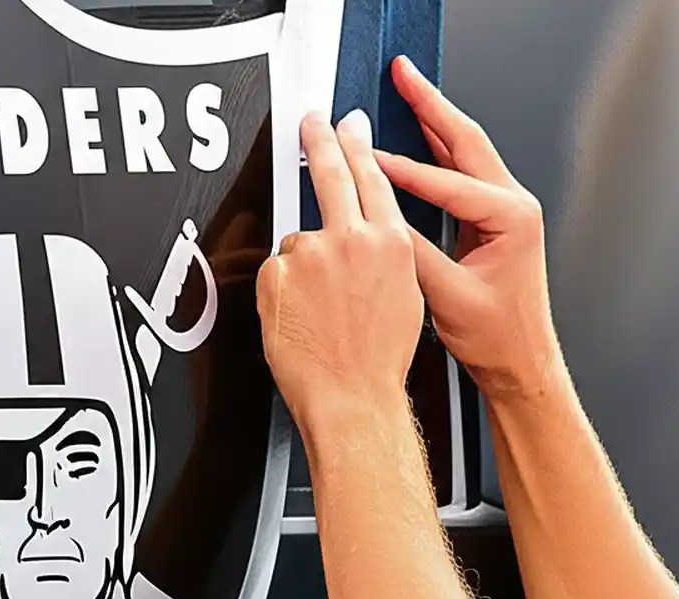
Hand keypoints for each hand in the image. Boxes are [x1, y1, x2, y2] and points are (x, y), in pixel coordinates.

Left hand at [257, 110, 422, 424]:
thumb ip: (381, 257)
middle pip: (332, 173)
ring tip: (316, 310)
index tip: (350, 125)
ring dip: (300, 269)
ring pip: (298, 242)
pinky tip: (297, 318)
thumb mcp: (403, 296)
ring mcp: (313, 253)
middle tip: (311, 120)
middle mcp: (354, 239)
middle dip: (320, 139)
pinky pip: (275, 272)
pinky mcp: (279, 271)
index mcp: (393, 244)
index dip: (358, 146)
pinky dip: (281, 292)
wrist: (353, 398)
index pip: (372, 178)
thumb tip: (359, 240)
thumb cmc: (376, 362)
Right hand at [375, 56, 561, 401]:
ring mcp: (505, 209)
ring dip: (434, 117)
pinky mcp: (491, 218)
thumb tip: (378, 223)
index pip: (444, 181)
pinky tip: (417, 136)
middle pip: (465, 139)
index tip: (363, 156)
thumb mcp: (445, 296)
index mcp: (510, 218)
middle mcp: (513, 205)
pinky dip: (435, 149)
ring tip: (408, 91)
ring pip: (464, 149)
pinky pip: (459, 171)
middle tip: (403, 75)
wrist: (520, 360)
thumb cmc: (497, 336)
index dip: (398, 168)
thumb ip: (410, 253)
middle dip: (430, 103)